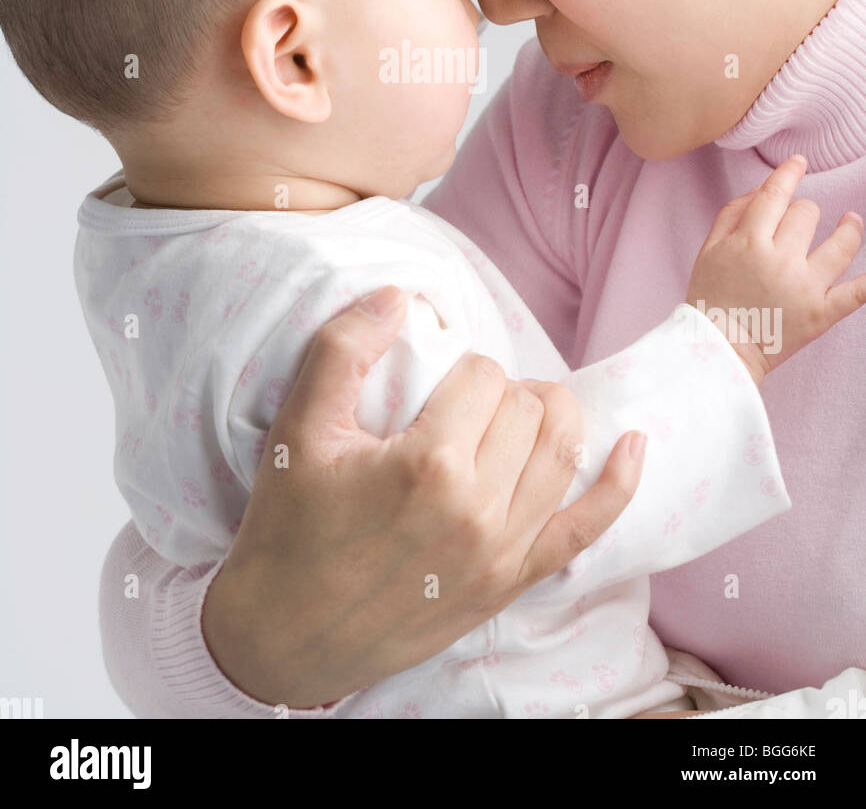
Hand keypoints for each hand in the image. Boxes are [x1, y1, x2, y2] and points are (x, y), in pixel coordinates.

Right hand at [202, 286, 646, 707]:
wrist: (283, 634)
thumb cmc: (288, 527)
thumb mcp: (295, 429)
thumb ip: (343, 349)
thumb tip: (397, 293)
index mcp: (427, 464)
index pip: (482, 375)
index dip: (460, 368)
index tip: (432, 388)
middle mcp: (476, 509)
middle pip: (527, 408)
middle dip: (500, 392)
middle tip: (462, 405)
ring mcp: (501, 552)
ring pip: (563, 451)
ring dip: (551, 416)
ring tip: (519, 409)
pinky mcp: (510, 584)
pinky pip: (585, 531)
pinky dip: (618, 485)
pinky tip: (634, 446)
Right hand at [686, 155, 865, 385]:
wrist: (719, 351)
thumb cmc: (710, 299)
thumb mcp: (708, 250)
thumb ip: (733, 214)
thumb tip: (762, 190)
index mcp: (749, 243)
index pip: (775, 195)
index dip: (789, 173)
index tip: (798, 163)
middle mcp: (780, 261)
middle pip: (807, 214)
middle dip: (802, 212)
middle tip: (795, 225)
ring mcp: (805, 287)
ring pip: (842, 244)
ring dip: (849, 228)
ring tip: (851, 222)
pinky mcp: (821, 314)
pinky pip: (857, 293)